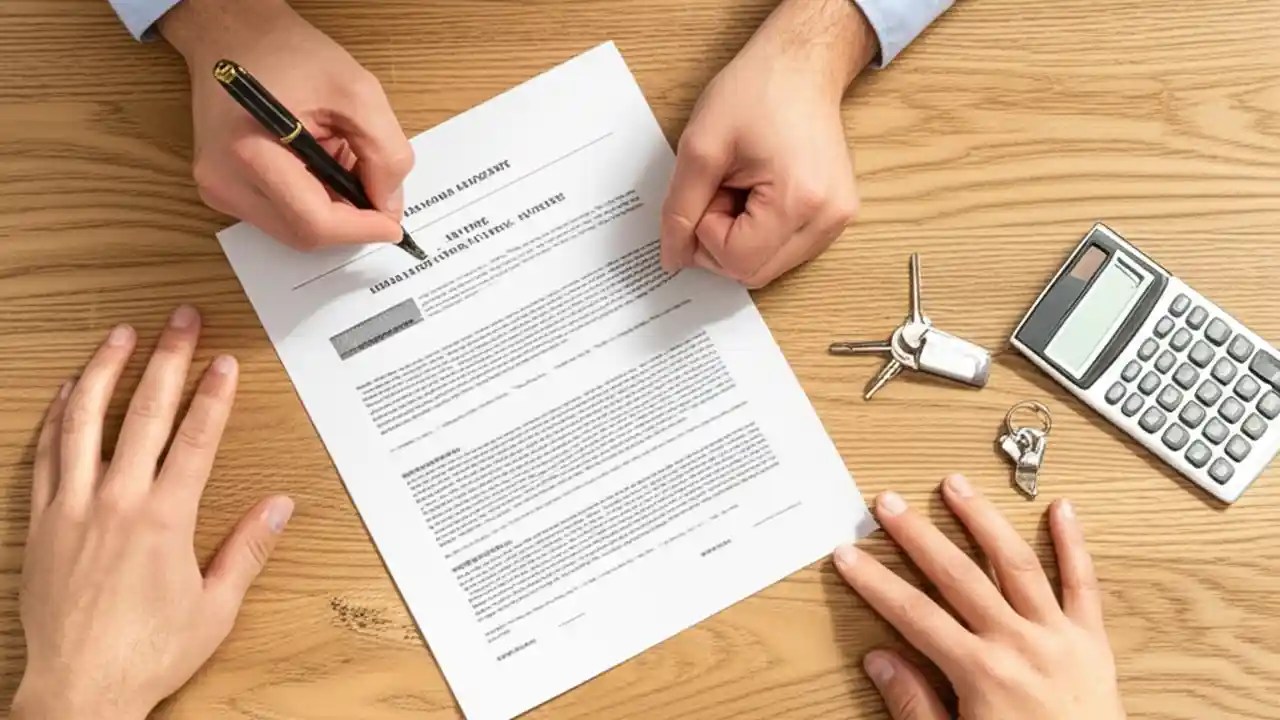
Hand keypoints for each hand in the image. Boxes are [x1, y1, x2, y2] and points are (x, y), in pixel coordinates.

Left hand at [10, 306, 292, 719]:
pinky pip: (45, 456)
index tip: (224, 362)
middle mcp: (116, 504)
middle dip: (167, 360)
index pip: (195, 440)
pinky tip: (70, 393)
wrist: (79, 690)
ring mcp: (72, 509)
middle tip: (180, 321)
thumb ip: (248, 549)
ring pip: (85, 423)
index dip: (214, 396)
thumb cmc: (148, 653)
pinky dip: (58, 418)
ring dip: (105, 372)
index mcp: (164, 521)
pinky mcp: (41, 523)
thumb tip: (280, 507)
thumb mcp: (215, 607)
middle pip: (144, 414)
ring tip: (120, 336)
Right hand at [160, 0, 412, 249]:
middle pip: (304, 234)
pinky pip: (279, 215)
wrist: (233, 34)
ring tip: (343, 164)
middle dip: (349, 221)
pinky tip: (320, 166)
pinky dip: (311, 203)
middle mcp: (225, 181)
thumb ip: (384, 152)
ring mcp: (219, 188)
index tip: (393, 223)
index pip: (314, 222)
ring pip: (293, 230)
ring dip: (331, 211)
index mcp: (251, 154)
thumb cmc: (287, 52)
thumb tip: (389, 203)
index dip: (361, 229)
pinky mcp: (223, 189)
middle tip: (375, 189)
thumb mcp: (357, 92)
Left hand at [659, 0, 876, 287]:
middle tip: (721, 190)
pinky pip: (785, 251)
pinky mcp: (836, 216)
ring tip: (741, 188)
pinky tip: (759, 194)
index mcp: (800, 199)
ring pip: (769, 267)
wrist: (801, 66)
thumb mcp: (701, 146)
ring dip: (740, 239)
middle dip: (722, 241)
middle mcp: (829, 218)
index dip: (706, 233)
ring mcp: (838, 220)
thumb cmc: (756, 92)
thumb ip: (680, 209)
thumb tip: (672, 258)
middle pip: (754, 273)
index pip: (737, 260)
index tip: (710, 190)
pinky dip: (760, 234)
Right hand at [833, 476, 1124, 719]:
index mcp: (981, 673)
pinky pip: (1083, 585)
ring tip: (956, 485)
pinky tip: (1062, 509)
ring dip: (982, 520)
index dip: (875, 582)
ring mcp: (1059, 637)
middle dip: (917, 536)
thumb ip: (916, 704)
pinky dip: (1073, 544)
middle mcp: (1019, 645)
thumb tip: (879, 660)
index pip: (913, 614)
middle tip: (889, 502)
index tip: (848, 555)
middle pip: (957, 576)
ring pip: (1015, 563)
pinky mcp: (1092, 642)